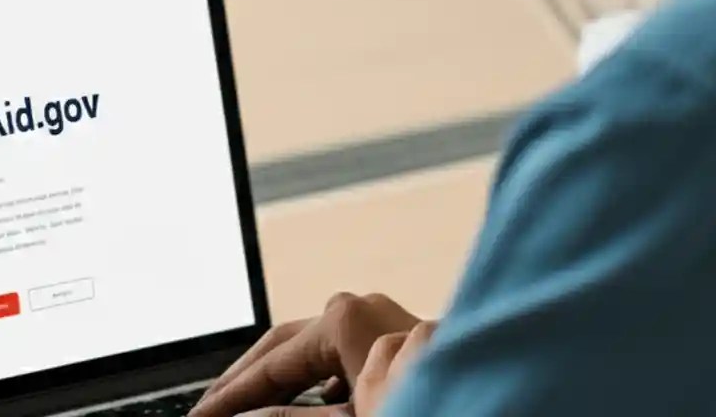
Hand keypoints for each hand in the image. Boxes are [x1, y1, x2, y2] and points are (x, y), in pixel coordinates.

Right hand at [189, 292, 419, 416]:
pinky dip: (318, 382)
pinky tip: (306, 405)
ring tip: (248, 408)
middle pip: (285, 348)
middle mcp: (366, 309)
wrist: (504, 404)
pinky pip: (346, 357)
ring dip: (282, 382)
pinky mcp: (407, 341)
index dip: (228, 398)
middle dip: (247, 382)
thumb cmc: (425, 409)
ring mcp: (389, 321)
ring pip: (316, 352)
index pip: (267, 365)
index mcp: (345, 320)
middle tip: (210, 411)